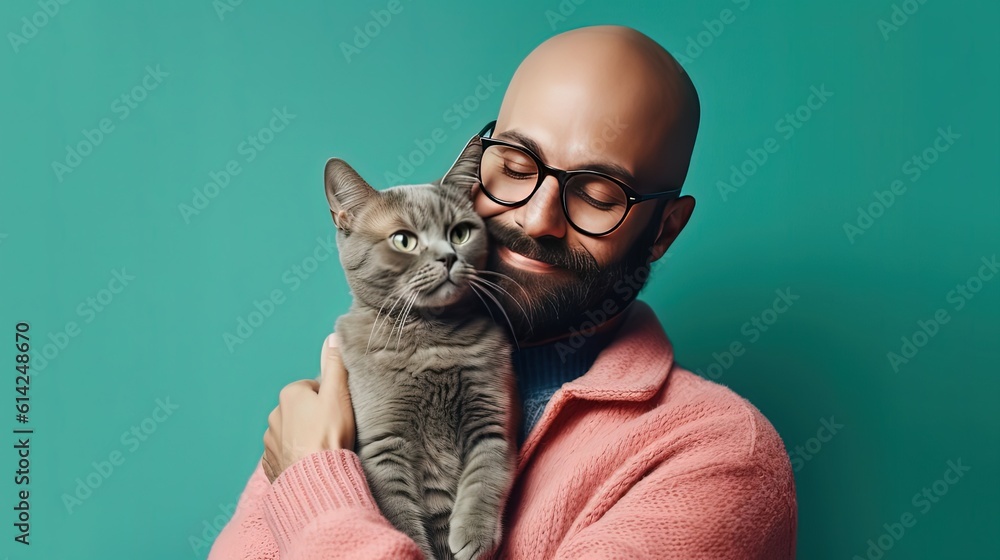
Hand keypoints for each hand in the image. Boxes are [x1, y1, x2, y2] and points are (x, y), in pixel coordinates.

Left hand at [261, 333, 355, 482]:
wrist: (317, 479)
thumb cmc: (330, 435)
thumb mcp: (338, 394)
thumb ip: (336, 364)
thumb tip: (333, 336)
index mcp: (289, 395)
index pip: (313, 389)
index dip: (330, 400)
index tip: (339, 413)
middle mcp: (274, 416)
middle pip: (301, 411)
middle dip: (315, 418)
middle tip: (334, 431)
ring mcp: (270, 442)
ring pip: (291, 433)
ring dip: (304, 438)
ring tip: (324, 450)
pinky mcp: (271, 465)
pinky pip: (285, 455)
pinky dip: (296, 458)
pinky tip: (311, 464)